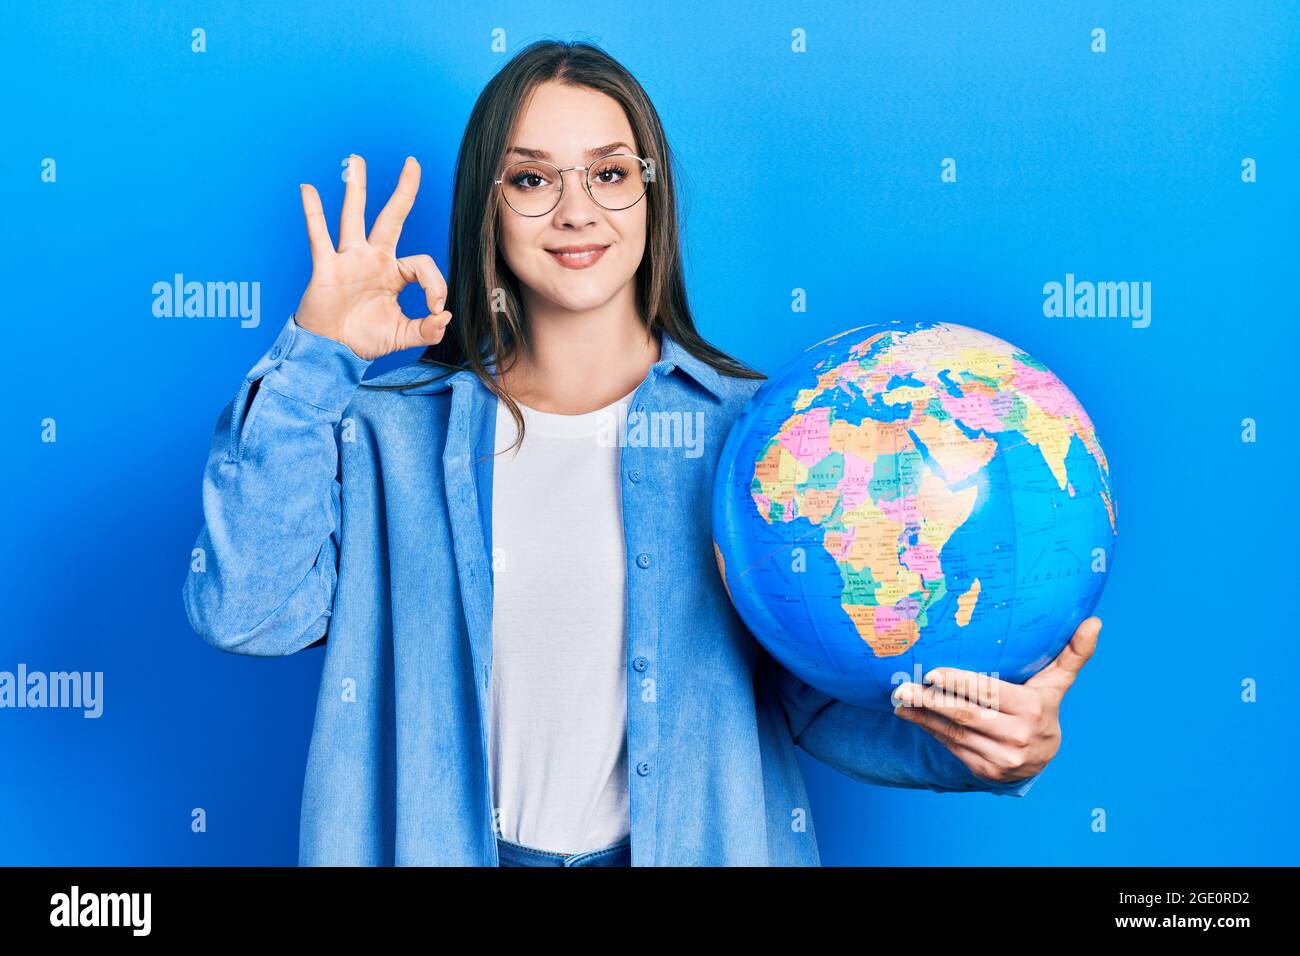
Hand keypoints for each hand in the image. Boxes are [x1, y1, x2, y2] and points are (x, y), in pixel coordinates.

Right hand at [294, 154, 451, 360]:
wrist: (331, 351)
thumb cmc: (364, 339)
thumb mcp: (402, 336)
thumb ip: (427, 330)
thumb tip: (446, 317)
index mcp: (394, 273)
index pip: (422, 264)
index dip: (435, 285)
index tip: (435, 309)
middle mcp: (373, 258)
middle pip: (392, 218)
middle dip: (403, 191)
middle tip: (412, 163)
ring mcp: (349, 259)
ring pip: (353, 217)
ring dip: (356, 188)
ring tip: (356, 160)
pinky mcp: (327, 267)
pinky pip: (319, 236)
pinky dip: (313, 213)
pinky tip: (308, 190)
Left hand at [890, 616, 1100, 784]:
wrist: (1042, 756)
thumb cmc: (1042, 705)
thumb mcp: (1056, 682)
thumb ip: (1073, 653)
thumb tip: (1095, 621)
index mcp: (1033, 709)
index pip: (989, 693)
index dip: (959, 683)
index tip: (932, 673)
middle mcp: (1018, 736)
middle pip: (966, 715)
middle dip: (931, 700)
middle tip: (903, 687)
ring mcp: (1000, 758)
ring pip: (954, 732)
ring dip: (922, 715)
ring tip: (899, 699)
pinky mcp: (984, 771)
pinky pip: (951, 746)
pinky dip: (928, 730)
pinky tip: (910, 715)